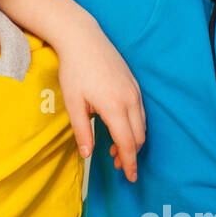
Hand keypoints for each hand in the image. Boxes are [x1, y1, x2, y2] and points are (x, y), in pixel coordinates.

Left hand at [55, 15, 146, 180]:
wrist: (83, 38)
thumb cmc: (74, 70)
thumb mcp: (73, 103)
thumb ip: (82, 131)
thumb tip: (87, 155)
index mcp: (114, 106)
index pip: (127, 143)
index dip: (129, 163)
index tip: (129, 177)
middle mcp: (130, 100)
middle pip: (138, 137)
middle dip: (131, 155)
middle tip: (116, 165)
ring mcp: (134, 91)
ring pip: (142, 125)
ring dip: (132, 141)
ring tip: (114, 149)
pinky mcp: (134, 84)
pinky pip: (140, 112)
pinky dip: (134, 126)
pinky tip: (119, 128)